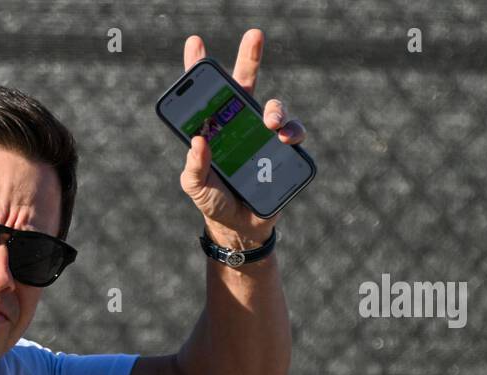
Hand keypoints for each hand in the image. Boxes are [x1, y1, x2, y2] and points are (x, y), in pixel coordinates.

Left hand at [178, 28, 308, 248]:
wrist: (241, 228)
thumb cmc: (214, 202)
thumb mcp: (196, 187)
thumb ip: (193, 168)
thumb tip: (199, 141)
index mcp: (214, 129)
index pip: (207, 95)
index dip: (200, 68)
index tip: (195, 44)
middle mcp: (239, 125)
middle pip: (246, 84)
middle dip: (250, 57)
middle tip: (254, 34)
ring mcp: (263, 136)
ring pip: (273, 107)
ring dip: (274, 108)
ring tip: (269, 122)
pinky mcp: (284, 150)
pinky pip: (294, 133)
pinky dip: (292, 131)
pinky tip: (285, 139)